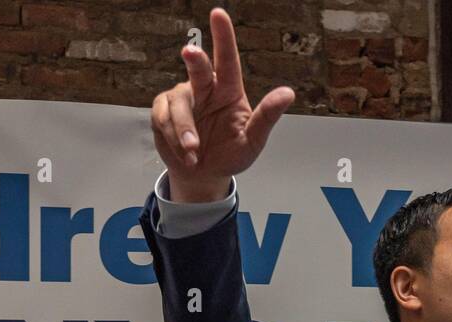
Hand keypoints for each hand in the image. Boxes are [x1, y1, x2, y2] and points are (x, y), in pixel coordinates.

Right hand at [150, 6, 294, 201]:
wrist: (204, 175)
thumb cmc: (230, 154)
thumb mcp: (253, 141)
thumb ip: (266, 117)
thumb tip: (288, 93)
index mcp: (228, 91)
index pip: (227, 60)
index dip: (223, 37)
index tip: (218, 14)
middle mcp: (204, 89)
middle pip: (198, 68)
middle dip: (194, 60)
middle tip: (190, 52)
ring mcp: (181, 99)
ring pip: (178, 104)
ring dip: (185, 131)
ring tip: (194, 153)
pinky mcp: (162, 112)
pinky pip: (163, 120)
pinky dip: (174, 141)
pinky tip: (186, 155)